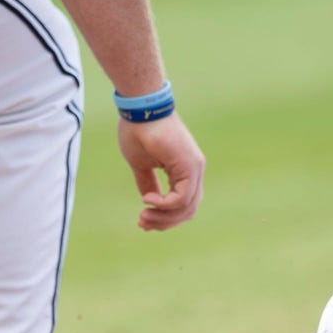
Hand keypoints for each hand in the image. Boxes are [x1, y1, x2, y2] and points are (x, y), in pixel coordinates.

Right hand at [117, 115, 204, 230]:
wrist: (139, 109)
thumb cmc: (137, 130)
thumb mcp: (141, 164)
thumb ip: (148, 183)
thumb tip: (150, 200)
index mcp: (185, 170)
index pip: (183, 203)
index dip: (165, 217)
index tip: (143, 219)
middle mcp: (194, 170)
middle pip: (188, 210)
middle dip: (164, 222)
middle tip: (142, 223)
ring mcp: (195, 168)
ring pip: (187, 207)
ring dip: (163, 217)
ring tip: (144, 216)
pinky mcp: (190, 165)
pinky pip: (183, 197)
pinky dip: (165, 205)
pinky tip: (149, 200)